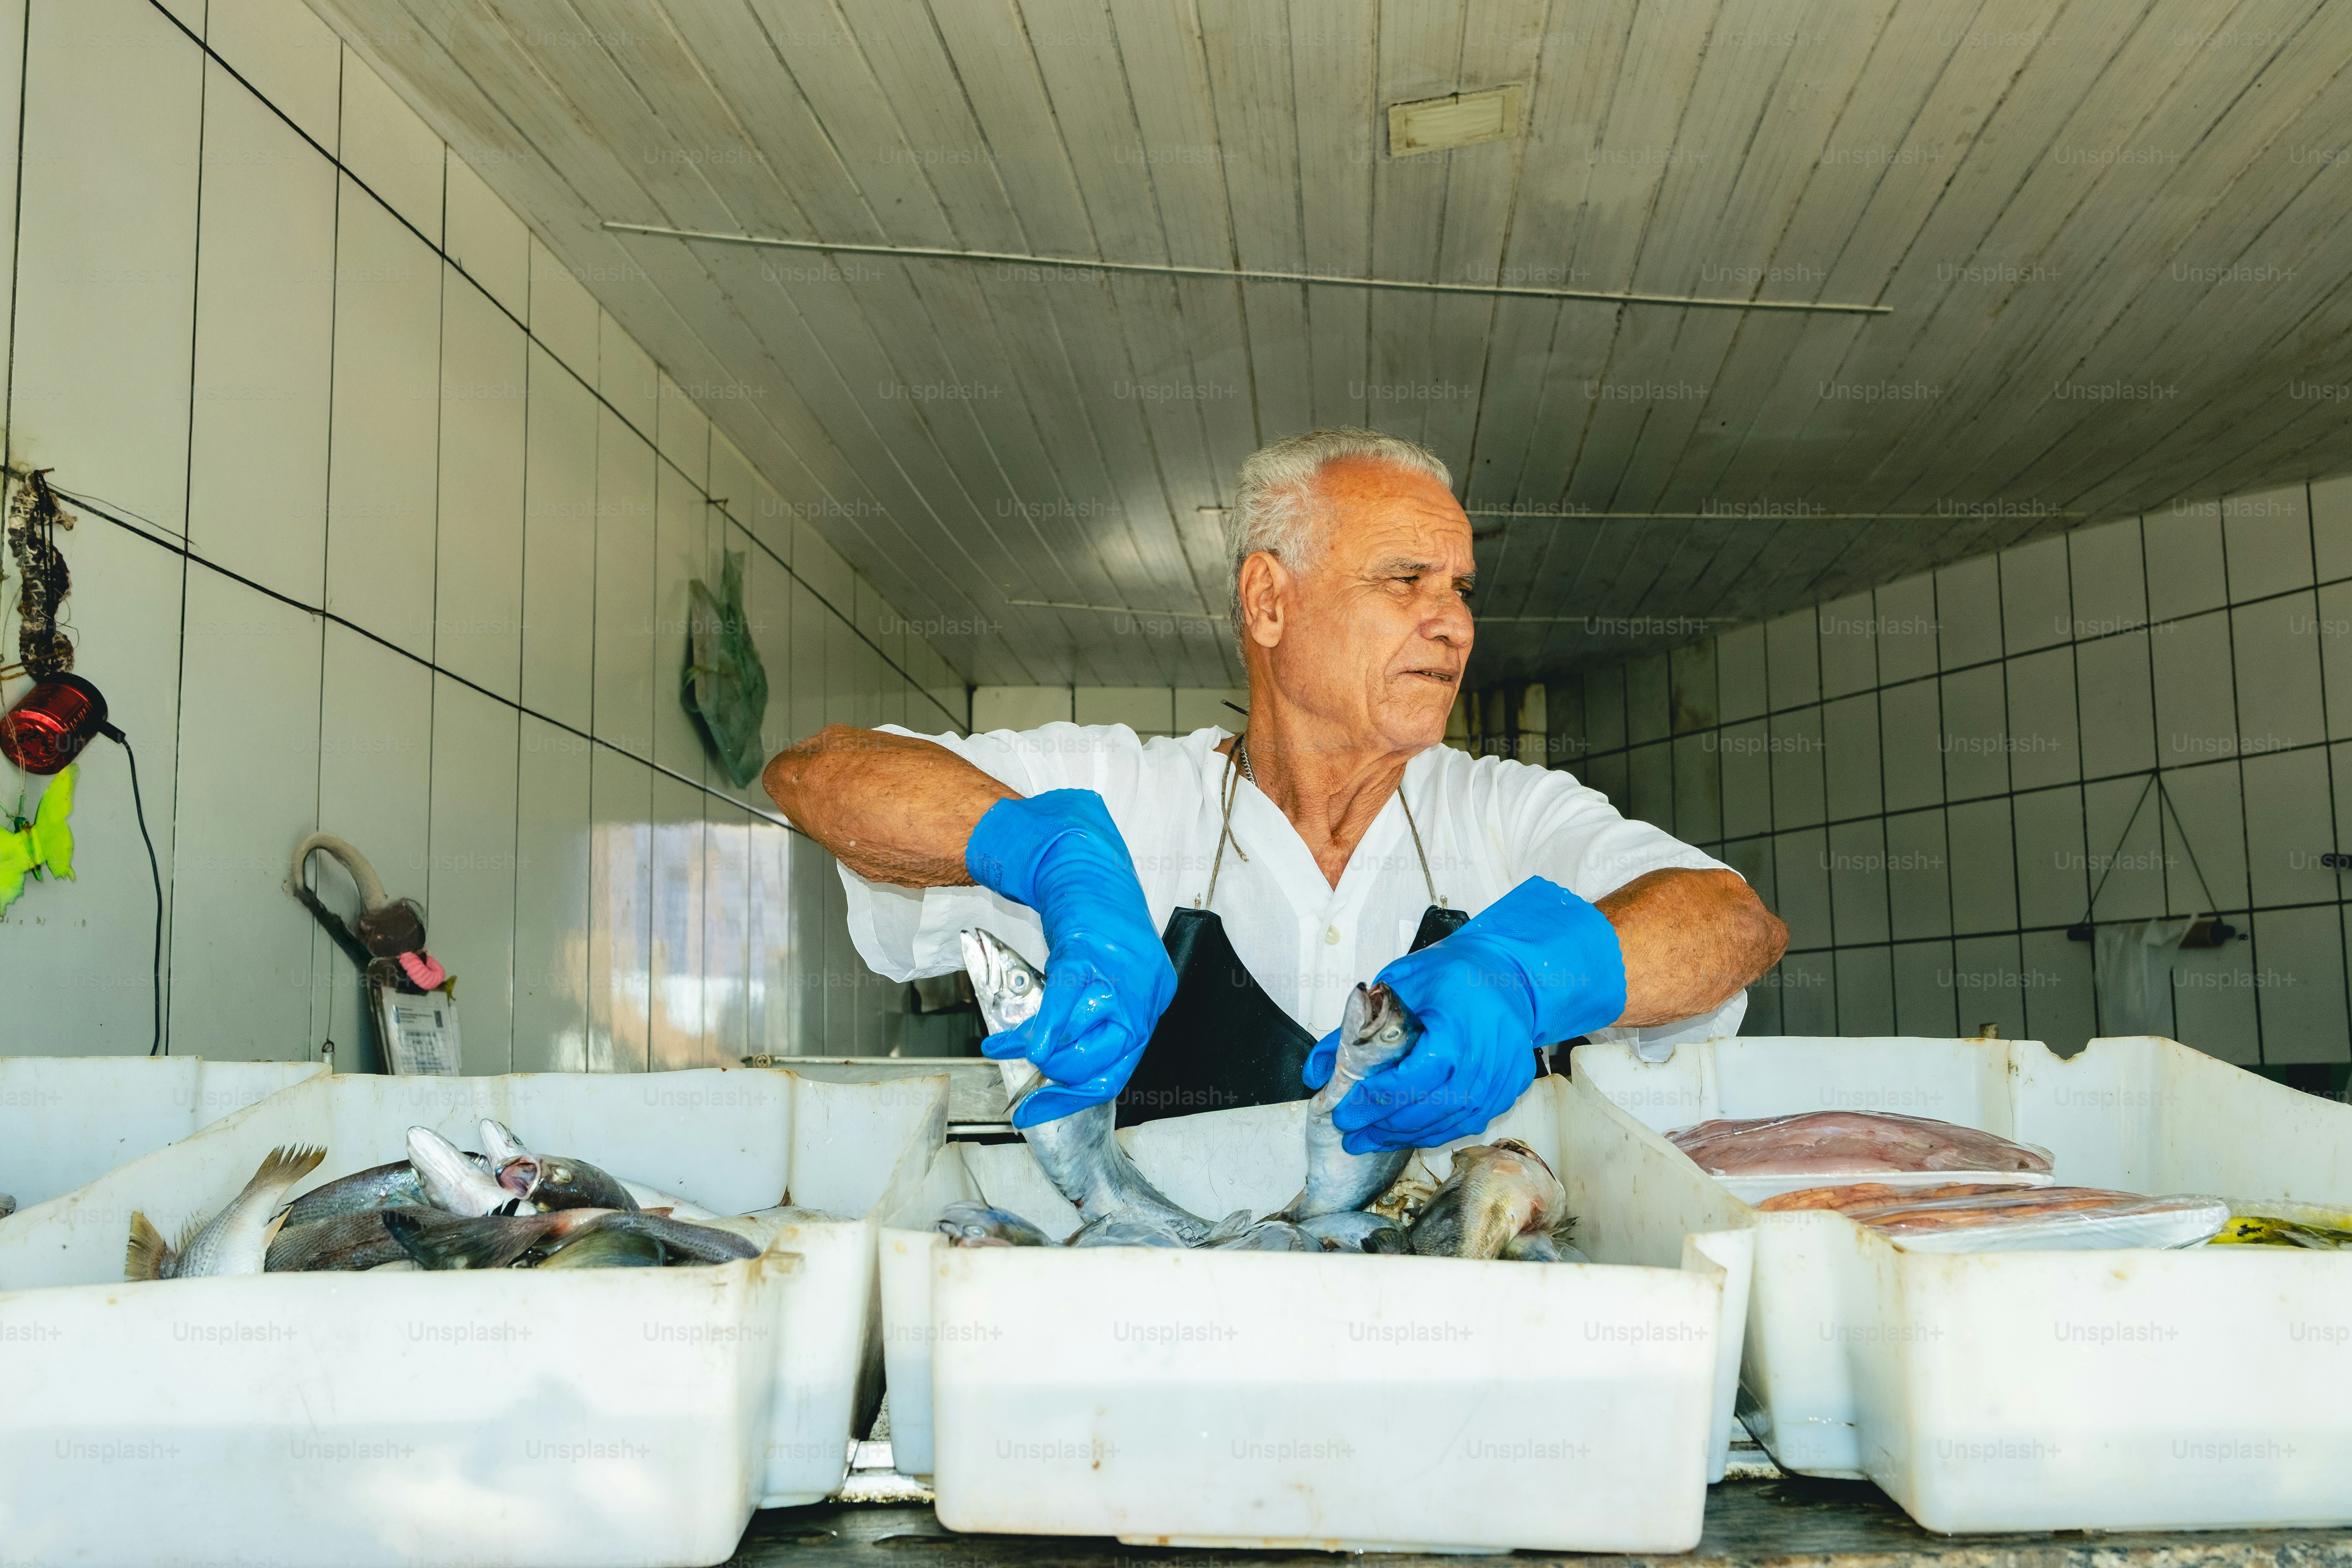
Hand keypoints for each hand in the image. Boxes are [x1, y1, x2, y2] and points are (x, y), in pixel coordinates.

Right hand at [966, 790, 1174, 1122]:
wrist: (1082, 862)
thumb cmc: (1092, 921)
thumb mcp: (1108, 976)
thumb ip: (1096, 1018)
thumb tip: (1055, 1062)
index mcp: (1153, 1000)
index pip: (1118, 1069)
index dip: (1075, 1096)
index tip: (1036, 1112)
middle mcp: (1145, 992)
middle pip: (1100, 1064)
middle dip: (1056, 1077)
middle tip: (1026, 1073)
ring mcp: (1119, 974)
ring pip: (1075, 1041)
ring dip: (1034, 1052)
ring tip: (1006, 1046)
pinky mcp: (1087, 956)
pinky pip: (1060, 1008)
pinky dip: (1035, 1033)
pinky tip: (1008, 1047)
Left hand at [1321, 876, 1626, 1151]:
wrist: (1514, 973)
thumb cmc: (1457, 972)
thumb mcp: (1400, 981)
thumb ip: (1355, 1024)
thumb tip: (1315, 1071)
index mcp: (1455, 1034)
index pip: (1405, 1084)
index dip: (1370, 1105)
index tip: (1342, 1115)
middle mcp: (1483, 1064)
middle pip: (1426, 1112)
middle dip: (1382, 1129)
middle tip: (1351, 1136)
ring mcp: (1502, 1081)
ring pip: (1449, 1124)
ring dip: (1408, 1136)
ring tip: (1374, 1139)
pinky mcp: (1512, 1089)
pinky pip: (1471, 1122)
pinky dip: (1438, 1131)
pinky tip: (1411, 1132)